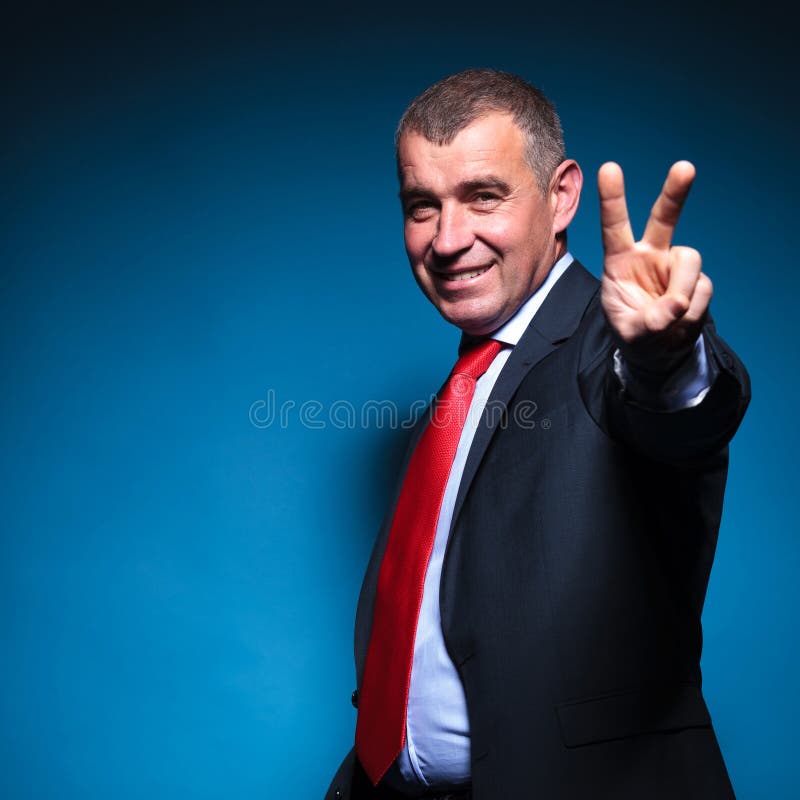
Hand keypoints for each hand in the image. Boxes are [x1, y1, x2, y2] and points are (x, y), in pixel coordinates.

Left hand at [598, 160, 711, 373]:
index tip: (609, 168)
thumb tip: (677, 304)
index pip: (614, 227)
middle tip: (684, 168)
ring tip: (670, 315)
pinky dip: (693, 310)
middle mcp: (649, 255)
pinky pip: (703, 288)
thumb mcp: (631, 334)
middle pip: (663, 218)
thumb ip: (649, 323)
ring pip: (689, 261)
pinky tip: (681, 320)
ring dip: (682, 290)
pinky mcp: (698, 278)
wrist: (659, 351)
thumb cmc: (635, 334)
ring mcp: (675, 264)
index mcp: (620, 261)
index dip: (612, 198)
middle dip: (674, 192)